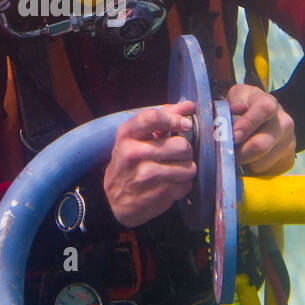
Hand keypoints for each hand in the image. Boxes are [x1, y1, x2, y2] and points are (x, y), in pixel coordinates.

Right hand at [104, 100, 196, 227]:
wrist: (114, 198)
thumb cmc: (130, 161)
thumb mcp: (137, 136)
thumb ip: (163, 117)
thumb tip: (188, 106)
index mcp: (127, 135)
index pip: (153, 117)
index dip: (174, 119)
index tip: (185, 125)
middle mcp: (134, 154)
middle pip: (181, 145)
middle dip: (185, 150)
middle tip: (177, 154)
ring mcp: (146, 176)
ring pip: (189, 167)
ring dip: (186, 169)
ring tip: (174, 169)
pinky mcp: (158, 194)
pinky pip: (186, 185)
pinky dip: (183, 185)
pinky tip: (170, 183)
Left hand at [227, 83, 295, 176]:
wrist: (264, 120)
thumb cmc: (243, 108)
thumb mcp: (235, 98)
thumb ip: (231, 103)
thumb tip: (234, 110)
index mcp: (268, 103)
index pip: (264, 110)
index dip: (248, 123)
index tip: (233, 136)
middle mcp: (284, 122)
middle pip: (261, 145)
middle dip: (238, 153)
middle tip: (226, 153)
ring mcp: (289, 143)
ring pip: (261, 163)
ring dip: (244, 162)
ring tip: (238, 153)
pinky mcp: (288, 160)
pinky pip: (265, 173)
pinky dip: (252, 170)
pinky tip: (250, 159)